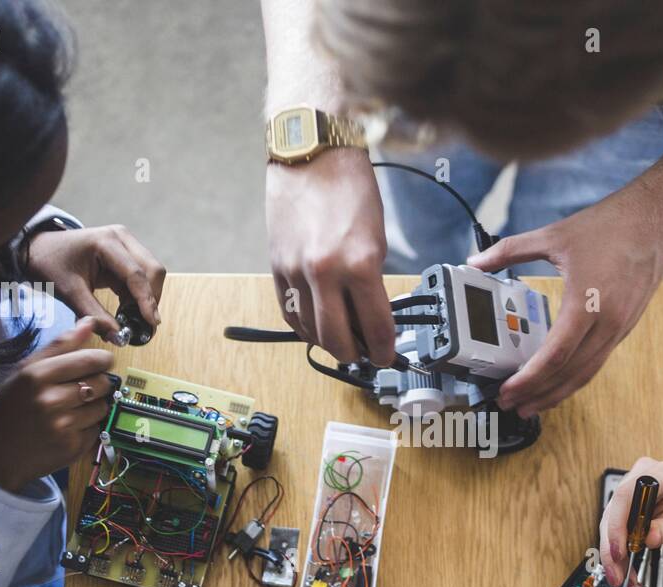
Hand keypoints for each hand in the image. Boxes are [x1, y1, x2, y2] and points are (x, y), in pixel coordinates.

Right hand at [0, 318, 113, 491]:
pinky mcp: (73, 447)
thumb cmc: (8, 409)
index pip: (90, 359)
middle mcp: (51, 400)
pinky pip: (98, 428)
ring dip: (95, 405)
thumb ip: (58, 346)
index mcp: (37, 376)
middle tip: (83, 387)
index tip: (102, 361)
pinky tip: (68, 427)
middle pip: (102, 382)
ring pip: (103, 406)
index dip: (102, 359)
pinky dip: (89, 426)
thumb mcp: (24, 372)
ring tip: (72, 409)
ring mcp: (63, 426)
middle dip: (99, 382)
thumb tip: (90, 323)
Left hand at [26, 225, 165, 343]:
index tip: (151, 323)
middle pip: (153, 270)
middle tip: (145, 326)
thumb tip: (117, 337)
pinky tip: (129, 313)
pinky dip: (139, 297)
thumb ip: (94, 315)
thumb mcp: (69, 292)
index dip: (146, 300)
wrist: (39, 250)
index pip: (136, 274)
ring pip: (152, 275)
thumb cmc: (50, 264)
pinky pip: (142, 278)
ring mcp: (126, 245)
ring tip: (134, 321)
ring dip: (147, 299)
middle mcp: (121, 238)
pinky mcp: (126, 256)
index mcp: (106, 242)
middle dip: (151, 299)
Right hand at [266, 149, 395, 365]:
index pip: (375, 327)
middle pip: (338, 340)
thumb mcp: (377, 239)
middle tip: (365, 353)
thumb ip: (373, 282)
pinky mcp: (276, 267)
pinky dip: (303, 326)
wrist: (311, 155)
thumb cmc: (350, 189)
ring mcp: (295, 272)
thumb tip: (372, 318)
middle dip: (355, 354)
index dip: (384, 349)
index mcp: (359, 265)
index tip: (386, 355)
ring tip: (342, 340)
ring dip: (327, 342)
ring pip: (310, 331)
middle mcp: (324, 273)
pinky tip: (316, 327)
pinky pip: (289, 312)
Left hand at [467, 181, 662, 416]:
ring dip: (557, 394)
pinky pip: (597, 362)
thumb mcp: (553, 236)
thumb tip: (476, 260)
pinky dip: (574, 377)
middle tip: (511, 406)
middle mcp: (607, 322)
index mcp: (587, 302)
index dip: (529, 378)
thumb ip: (509, 250)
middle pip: (569, 373)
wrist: (655, 220)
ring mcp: (618, 328)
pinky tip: (558, 382)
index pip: (555, 355)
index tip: (508, 390)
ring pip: (586, 373)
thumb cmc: (610, 226)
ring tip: (531, 405)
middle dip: (538, 394)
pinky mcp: (623, 327)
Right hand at [600, 457, 662, 586]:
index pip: (625, 496)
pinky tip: (621, 563)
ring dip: (611, 549)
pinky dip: (617, 544)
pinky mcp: (627, 500)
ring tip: (619, 574)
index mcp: (658, 474)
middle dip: (611, 546)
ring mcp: (630, 486)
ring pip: (610, 520)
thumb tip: (647, 540)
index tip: (618, 552)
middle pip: (613, 511)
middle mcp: (639, 475)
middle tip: (616, 574)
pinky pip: (615, 522)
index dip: (616, 525)